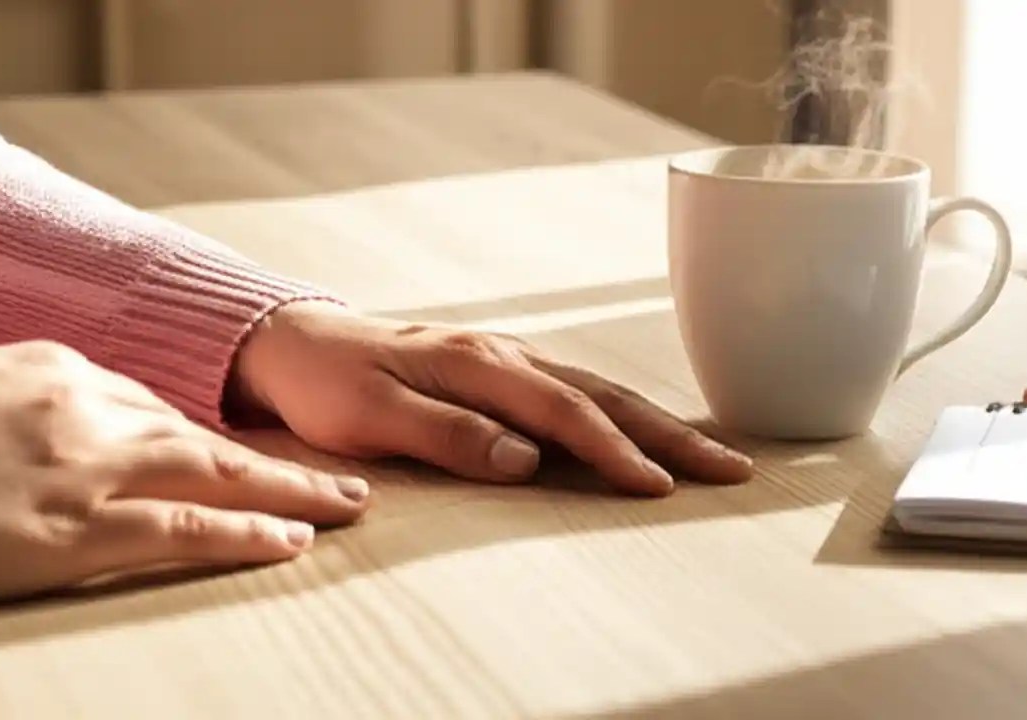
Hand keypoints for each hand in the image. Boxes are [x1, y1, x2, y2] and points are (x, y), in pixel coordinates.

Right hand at [0, 341, 368, 611]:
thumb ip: (30, 393)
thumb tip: (64, 410)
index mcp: (58, 367)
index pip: (157, 407)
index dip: (210, 440)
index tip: (246, 459)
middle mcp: (90, 407)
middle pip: (206, 436)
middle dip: (279, 460)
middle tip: (342, 476)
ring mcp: (90, 468)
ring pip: (216, 475)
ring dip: (291, 492)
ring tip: (346, 506)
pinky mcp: (78, 530)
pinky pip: (185, 531)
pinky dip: (246, 535)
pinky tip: (292, 541)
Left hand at [232, 303, 753, 495]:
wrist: (294, 341)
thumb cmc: (326, 384)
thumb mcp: (370, 414)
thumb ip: (447, 434)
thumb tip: (524, 460)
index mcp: (477, 366)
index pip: (564, 413)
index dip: (614, 451)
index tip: (660, 488)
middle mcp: (502, 356)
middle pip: (601, 396)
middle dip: (669, 435)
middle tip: (732, 468)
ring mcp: (504, 359)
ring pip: (595, 389)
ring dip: (654, 422)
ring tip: (708, 451)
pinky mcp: (498, 369)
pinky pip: (573, 389)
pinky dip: (619, 411)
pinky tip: (639, 427)